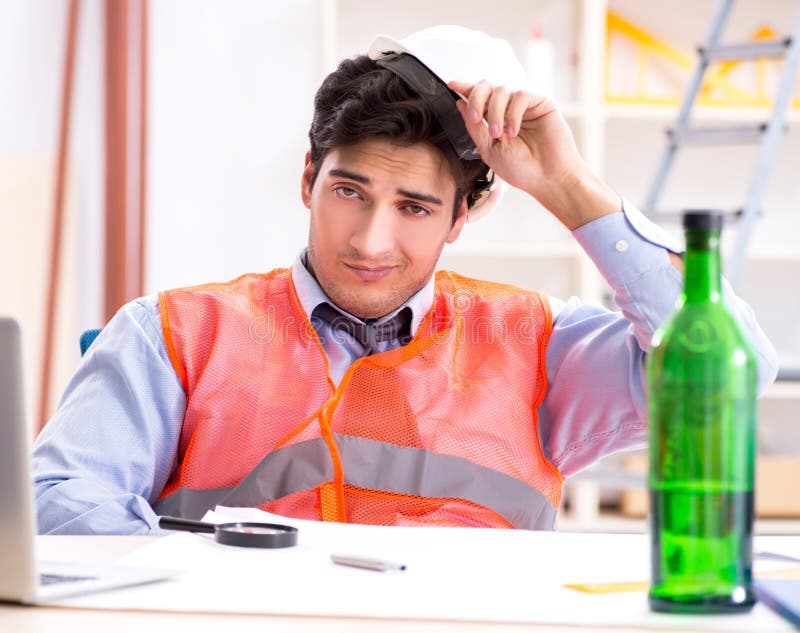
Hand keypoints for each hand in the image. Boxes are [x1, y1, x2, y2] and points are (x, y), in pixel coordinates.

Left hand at [448, 80, 619, 229]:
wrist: (547, 178)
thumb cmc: (521, 169)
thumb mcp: (488, 150)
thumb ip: (474, 128)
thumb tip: (460, 104)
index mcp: (494, 120)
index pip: (478, 98)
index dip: (464, 89)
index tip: (451, 85)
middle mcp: (508, 109)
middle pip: (487, 87)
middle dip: (476, 99)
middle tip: (476, 118)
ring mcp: (524, 105)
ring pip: (501, 91)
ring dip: (495, 113)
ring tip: (500, 135)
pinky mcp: (541, 103)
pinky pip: (520, 96)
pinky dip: (512, 113)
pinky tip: (513, 131)